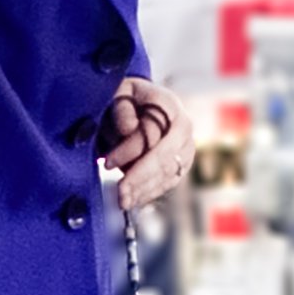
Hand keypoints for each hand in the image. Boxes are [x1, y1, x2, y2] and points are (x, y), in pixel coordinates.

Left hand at [104, 76, 193, 210]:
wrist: (142, 102)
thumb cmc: (128, 98)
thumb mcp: (121, 92)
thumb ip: (123, 108)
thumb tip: (129, 130)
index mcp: (172, 107)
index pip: (154, 135)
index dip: (131, 152)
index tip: (107, 163)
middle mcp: (185, 130)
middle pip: (164, 161)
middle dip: (140, 180)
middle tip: (120, 196)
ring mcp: (186, 150)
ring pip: (167, 176)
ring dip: (144, 191)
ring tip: (123, 202)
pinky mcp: (181, 166)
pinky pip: (167, 184)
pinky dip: (150, 193)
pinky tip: (134, 200)